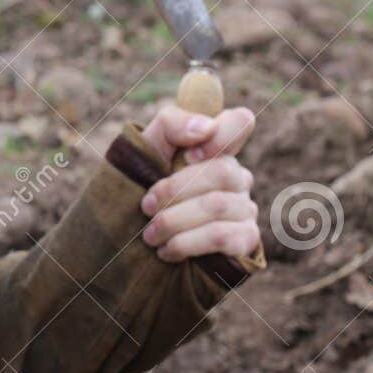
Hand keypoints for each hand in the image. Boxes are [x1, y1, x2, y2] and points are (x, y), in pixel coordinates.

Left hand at [137, 105, 259, 262]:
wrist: (127, 238)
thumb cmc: (141, 185)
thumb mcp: (148, 148)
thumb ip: (172, 124)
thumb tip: (206, 128)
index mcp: (216, 149)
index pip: (241, 122)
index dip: (222, 134)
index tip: (189, 155)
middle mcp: (237, 177)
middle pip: (222, 171)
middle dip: (175, 190)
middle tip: (146, 207)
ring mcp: (245, 209)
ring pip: (217, 206)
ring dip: (173, 221)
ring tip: (150, 235)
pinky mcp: (245, 241)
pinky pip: (222, 236)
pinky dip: (187, 243)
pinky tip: (167, 250)